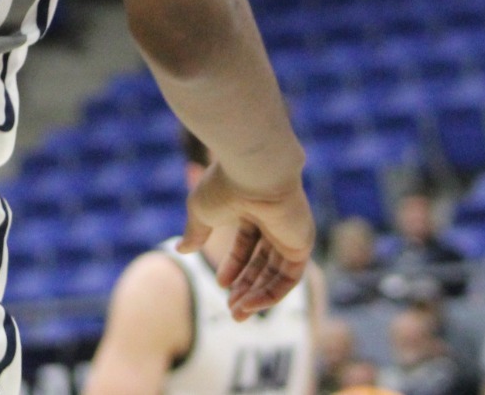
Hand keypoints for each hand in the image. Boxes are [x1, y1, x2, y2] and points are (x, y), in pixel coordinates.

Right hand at [179, 164, 314, 320]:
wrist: (255, 171)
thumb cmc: (225, 185)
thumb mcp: (201, 212)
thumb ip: (195, 232)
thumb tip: (181, 249)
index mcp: (254, 208)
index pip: (247, 244)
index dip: (234, 267)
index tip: (221, 285)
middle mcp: (276, 221)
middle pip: (263, 263)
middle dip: (246, 288)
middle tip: (232, 312)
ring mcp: (291, 232)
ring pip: (275, 274)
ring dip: (256, 296)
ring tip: (237, 314)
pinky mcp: (302, 244)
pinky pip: (289, 278)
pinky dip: (271, 294)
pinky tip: (250, 305)